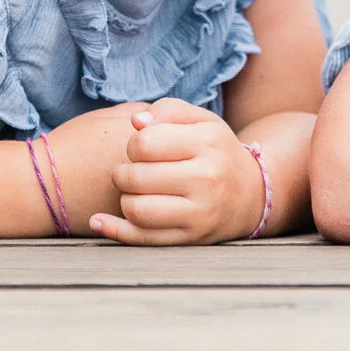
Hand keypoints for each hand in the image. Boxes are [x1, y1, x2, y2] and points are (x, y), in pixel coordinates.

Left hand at [89, 99, 264, 244]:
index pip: (145, 142)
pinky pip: (143, 239)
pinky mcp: (192, 239)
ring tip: (133, 192)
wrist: (250, 194)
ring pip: (136, 209)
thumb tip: (135, 122)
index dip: (133, 144)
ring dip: (124, 199)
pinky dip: (114, 230)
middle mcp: (208, 178)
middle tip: (129, 172)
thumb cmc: (215, 151)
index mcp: (208, 142)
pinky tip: (99, 221)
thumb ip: (168, 111)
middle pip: (136, 177)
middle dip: (122, 173)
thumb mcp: (201, 121)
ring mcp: (201, 212)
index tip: (140, 149)